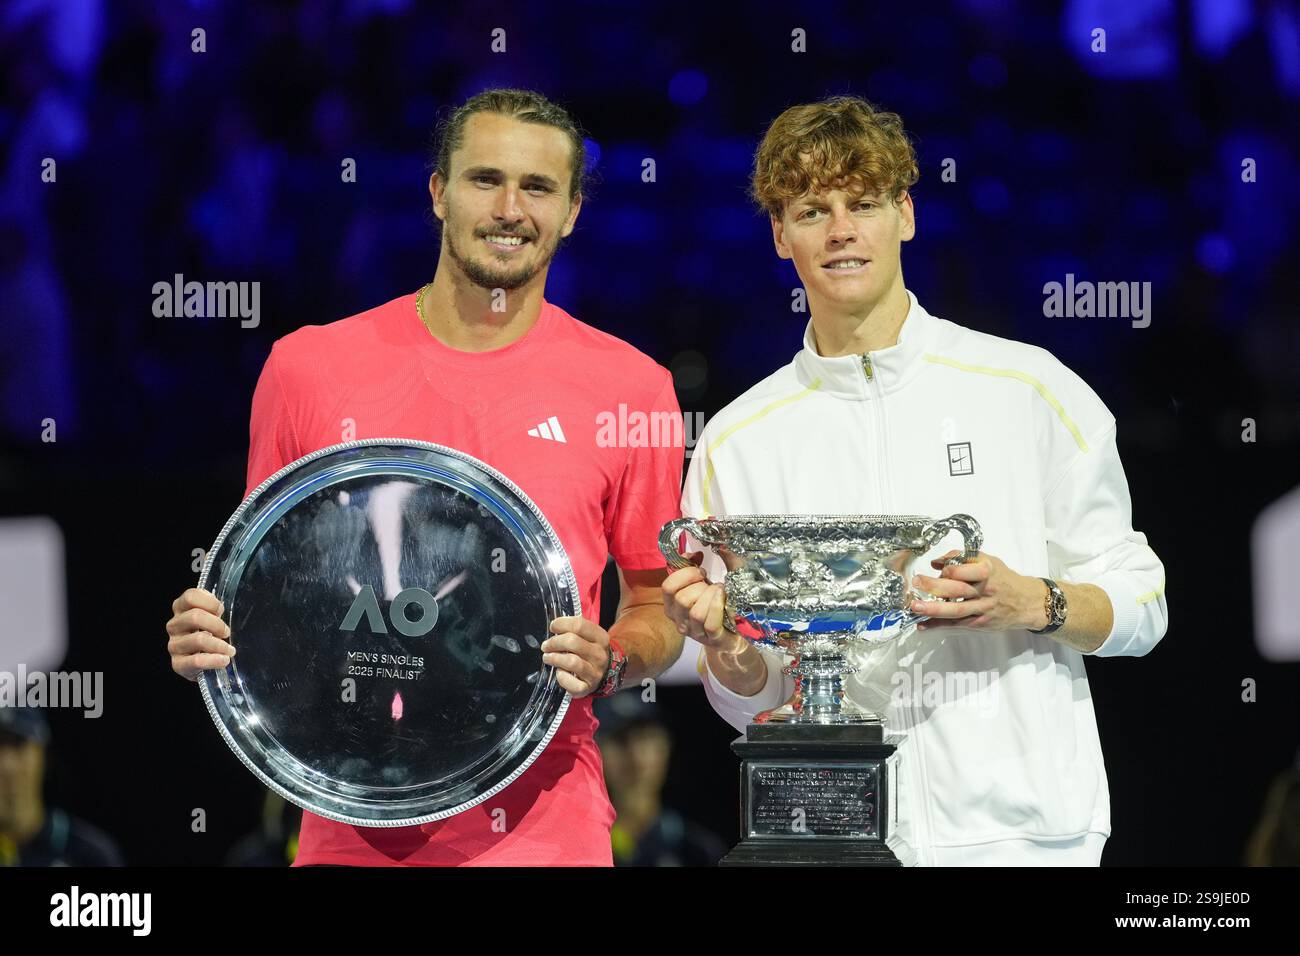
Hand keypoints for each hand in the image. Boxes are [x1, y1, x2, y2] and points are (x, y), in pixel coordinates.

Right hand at [166, 587, 235, 680]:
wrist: (202, 662)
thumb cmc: (210, 634)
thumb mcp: (211, 617)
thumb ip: (214, 609)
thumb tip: (222, 608)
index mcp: (181, 609)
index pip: (190, 596)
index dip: (210, 602)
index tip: (221, 611)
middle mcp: (174, 625)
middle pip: (194, 616)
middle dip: (217, 624)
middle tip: (227, 632)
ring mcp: (174, 645)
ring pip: (198, 639)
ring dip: (219, 645)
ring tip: (229, 650)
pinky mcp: (177, 664)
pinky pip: (196, 661)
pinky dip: (214, 660)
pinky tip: (224, 660)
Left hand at [542, 616, 610, 697]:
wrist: (605, 675)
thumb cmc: (590, 653)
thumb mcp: (589, 638)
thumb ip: (574, 631)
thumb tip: (555, 627)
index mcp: (601, 638)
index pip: (579, 625)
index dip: (561, 624)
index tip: (553, 627)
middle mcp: (600, 655)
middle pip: (572, 642)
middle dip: (554, 642)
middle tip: (546, 646)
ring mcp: (595, 672)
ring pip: (571, 661)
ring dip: (554, 658)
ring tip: (547, 657)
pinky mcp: (587, 687)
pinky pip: (570, 682)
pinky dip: (561, 677)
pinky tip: (559, 673)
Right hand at [662, 552, 733, 649]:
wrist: (732, 629)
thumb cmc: (713, 602)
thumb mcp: (700, 582)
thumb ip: (693, 565)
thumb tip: (695, 554)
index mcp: (671, 605)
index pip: (668, 587)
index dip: (685, 574)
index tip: (701, 571)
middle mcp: (679, 621)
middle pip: (682, 599)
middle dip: (700, 586)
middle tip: (711, 584)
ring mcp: (695, 633)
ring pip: (696, 613)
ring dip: (711, 597)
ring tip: (719, 592)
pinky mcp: (712, 639)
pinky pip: (710, 624)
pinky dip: (717, 607)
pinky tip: (724, 597)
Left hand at [910, 550, 1047, 631]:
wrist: (1027, 602)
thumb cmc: (1004, 578)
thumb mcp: (988, 561)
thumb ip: (962, 558)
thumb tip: (936, 562)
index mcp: (987, 571)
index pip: (962, 569)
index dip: (946, 569)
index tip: (934, 568)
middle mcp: (985, 591)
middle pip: (956, 590)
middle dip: (933, 587)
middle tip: (915, 583)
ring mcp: (983, 609)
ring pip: (956, 610)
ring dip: (933, 609)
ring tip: (915, 607)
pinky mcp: (980, 623)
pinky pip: (957, 624)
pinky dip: (939, 625)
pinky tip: (923, 624)